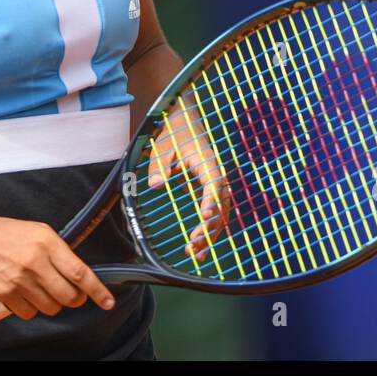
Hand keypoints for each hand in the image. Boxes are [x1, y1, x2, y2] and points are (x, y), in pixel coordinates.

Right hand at [0, 216, 115, 319]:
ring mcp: (20, 280)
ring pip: (51, 307)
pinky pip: (29, 313)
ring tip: (40, 289)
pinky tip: (23, 294)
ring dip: (50, 303)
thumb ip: (59, 251)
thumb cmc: (6, 234)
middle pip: (68, 296)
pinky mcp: (6, 294)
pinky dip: (30, 308)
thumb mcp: (38, 232)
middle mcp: (36, 262)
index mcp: (48, 243)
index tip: (107, 301)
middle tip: (69, 294)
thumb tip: (77, 274)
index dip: (97, 291)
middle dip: (73, 299)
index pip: (80, 272)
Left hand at [145, 115, 232, 264]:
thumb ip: (159, 165)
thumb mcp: (162, 147)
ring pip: (221, 213)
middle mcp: (216, 174)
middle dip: (210, 227)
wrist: (183, 120)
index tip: (205, 216)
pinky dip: (209, 230)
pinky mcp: (209, 190)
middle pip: (221, 205)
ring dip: (211, 234)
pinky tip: (199, 247)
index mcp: (207, 161)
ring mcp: (215, 183)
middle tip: (193, 245)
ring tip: (196, 255)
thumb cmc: (173, 133)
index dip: (212, 200)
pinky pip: (215, 213)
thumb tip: (155, 184)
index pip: (214, 183)